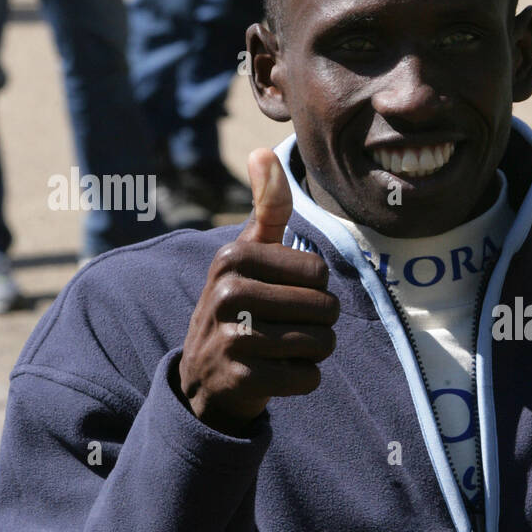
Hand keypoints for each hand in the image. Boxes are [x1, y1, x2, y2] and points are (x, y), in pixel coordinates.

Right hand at [177, 149, 338, 433]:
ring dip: (312, 352)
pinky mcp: (243, 379)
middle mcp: (229, 295)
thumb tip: (263, 151)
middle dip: (317, 323)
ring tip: (279, 349)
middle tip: (283, 328)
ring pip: (322, 343)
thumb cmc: (241, 305)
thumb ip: (266, 207)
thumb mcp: (248, 254)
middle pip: (326, 308)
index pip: (319, 273)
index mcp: (234, 259)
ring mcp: (233, 339)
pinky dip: (302, 379)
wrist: (204, 376)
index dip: (312, 289)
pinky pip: (309, 377)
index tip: (280, 296)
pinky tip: (274, 373)